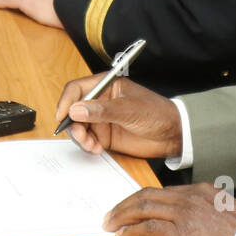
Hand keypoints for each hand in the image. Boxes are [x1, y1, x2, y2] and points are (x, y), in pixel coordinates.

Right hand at [55, 74, 180, 158]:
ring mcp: (101, 119)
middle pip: (73, 110)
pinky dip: (87, 146)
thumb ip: (102, 110)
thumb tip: (76, 109)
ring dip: (80, 137)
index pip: (76, 89)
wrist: (172, 135)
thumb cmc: (156, 113)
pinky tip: (97, 149)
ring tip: (91, 145)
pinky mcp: (104, 136)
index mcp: (105, 86)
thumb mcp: (129, 109)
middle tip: (81, 136)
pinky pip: (87, 140)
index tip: (63, 115)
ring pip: (78, 127)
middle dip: (73, 124)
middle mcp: (99, 102)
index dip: (66, 101)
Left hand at [103, 183, 235, 235]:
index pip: (160, 191)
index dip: (139, 199)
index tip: (128, 206)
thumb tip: (190, 218)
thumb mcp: (225, 210)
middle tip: (110, 215)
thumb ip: (205, 208)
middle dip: (124, 205)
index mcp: (199, 190)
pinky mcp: (183, 233)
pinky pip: (149, 228)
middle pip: (146, 196)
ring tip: (110, 224)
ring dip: (121, 216)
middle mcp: (189, 197)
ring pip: (143, 208)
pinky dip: (132, 231)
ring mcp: (184, 214)